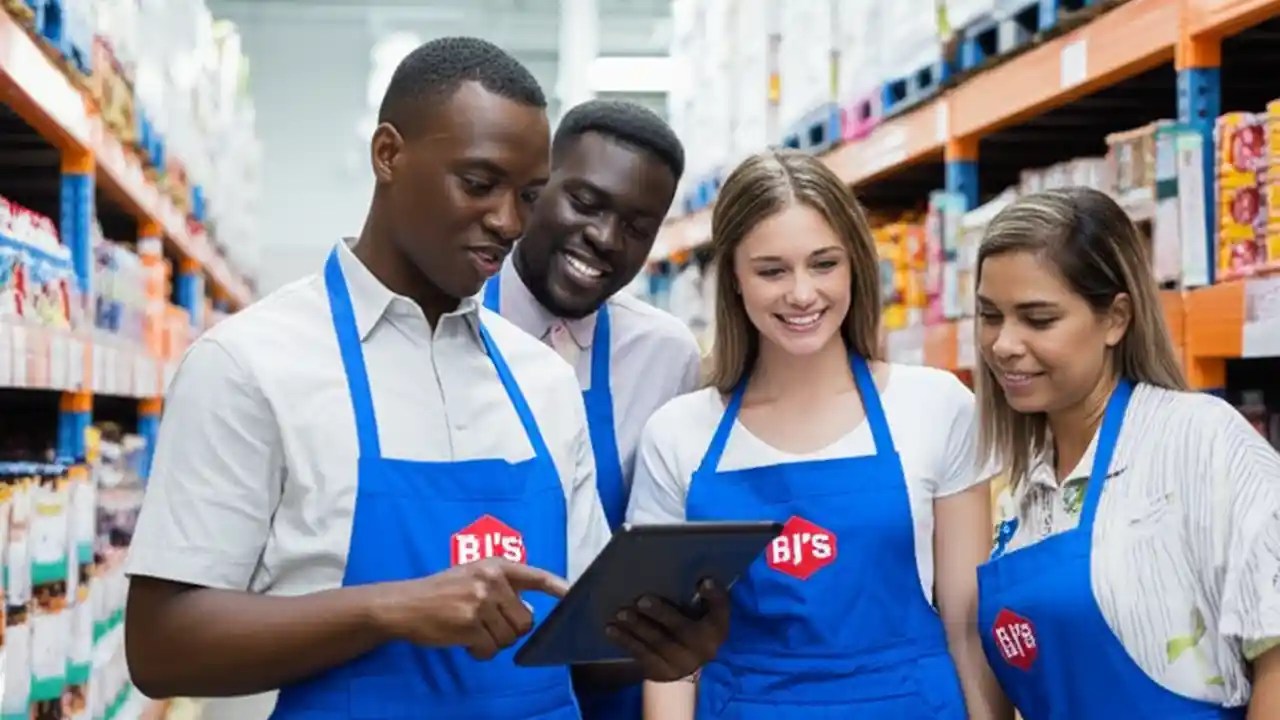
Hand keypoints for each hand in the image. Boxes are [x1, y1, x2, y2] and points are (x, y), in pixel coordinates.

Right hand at [375, 559, 568, 659]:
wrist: (405, 603)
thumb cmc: (441, 591)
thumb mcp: (473, 575)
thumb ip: (502, 588)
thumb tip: (529, 611)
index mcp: (496, 566)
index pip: (536, 576)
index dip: (558, 587)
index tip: (574, 594)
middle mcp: (491, 580)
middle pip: (526, 620)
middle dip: (510, 629)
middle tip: (487, 626)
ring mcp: (480, 602)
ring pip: (509, 637)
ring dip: (493, 641)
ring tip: (473, 631)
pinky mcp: (469, 624)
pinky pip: (490, 649)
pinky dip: (479, 652)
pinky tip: (465, 642)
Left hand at [606, 579, 729, 681]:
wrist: (687, 664)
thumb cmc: (693, 625)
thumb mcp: (703, 612)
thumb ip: (701, 596)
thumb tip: (697, 576)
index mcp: (716, 628)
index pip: (720, 610)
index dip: (715, 597)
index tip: (704, 581)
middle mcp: (703, 649)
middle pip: (681, 629)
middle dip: (661, 614)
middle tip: (641, 600)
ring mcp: (681, 664)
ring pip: (657, 643)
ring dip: (637, 628)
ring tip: (621, 613)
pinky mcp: (661, 673)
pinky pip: (642, 655)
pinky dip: (625, 641)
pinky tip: (612, 629)